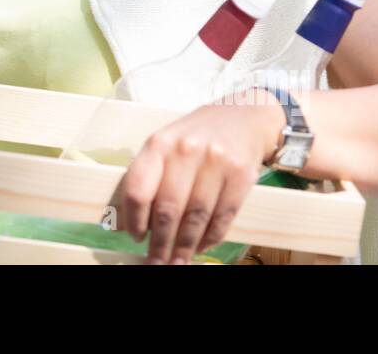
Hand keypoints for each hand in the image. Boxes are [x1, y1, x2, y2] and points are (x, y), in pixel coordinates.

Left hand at [116, 89, 283, 263]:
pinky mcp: (241, 175)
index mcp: (159, 143)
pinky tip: (202, 246)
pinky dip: (211, 237)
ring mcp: (215, 162)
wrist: (245, 115)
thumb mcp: (167, 143)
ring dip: (186, 245)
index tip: (136, 237)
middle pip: (168, 208)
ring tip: (179, 261)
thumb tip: (133, 221)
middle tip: (157, 262)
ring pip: (196, 217)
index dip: (135, 219)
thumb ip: (151, 175)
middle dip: (161, 242)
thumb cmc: (197, 136)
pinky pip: (223, 216)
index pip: (139, 188)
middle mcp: (185, 150)